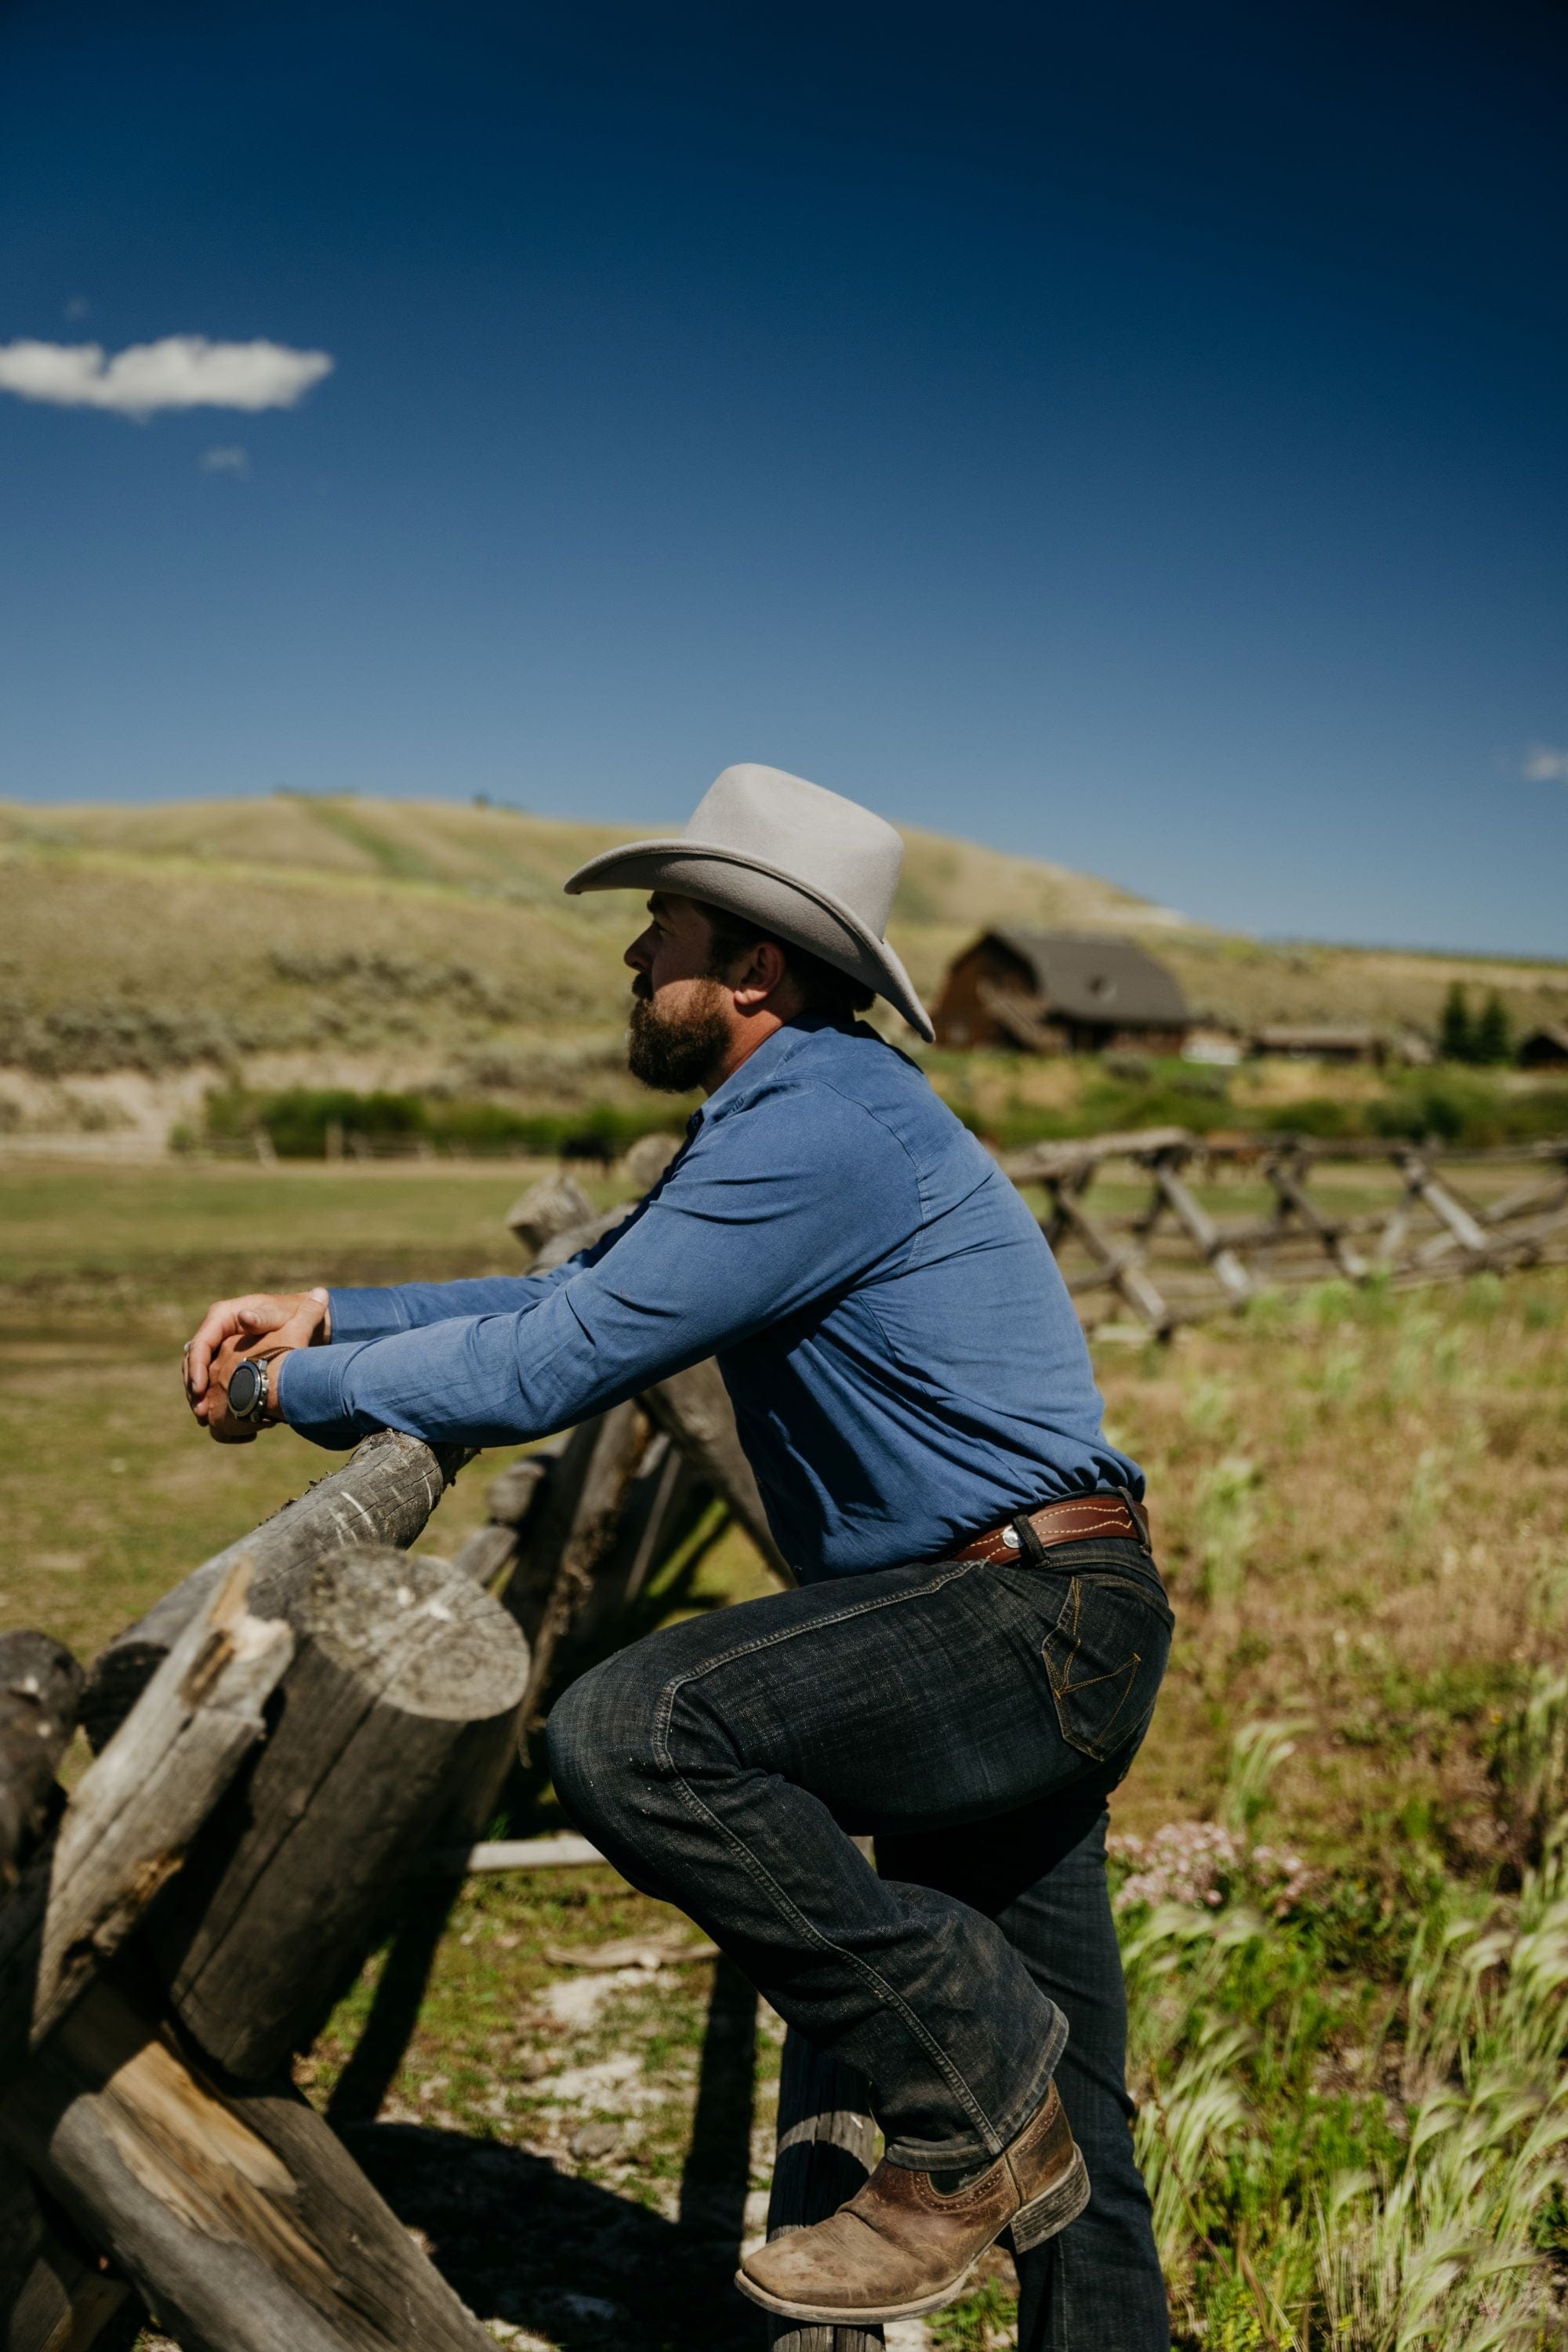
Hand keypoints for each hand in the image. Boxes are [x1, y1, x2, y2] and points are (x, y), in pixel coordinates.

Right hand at [184, 1289, 328, 1424]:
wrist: (302, 1321)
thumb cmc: (291, 1315)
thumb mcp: (279, 1315)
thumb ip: (263, 1316)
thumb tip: (245, 1317)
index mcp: (222, 1318)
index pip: (201, 1344)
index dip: (196, 1367)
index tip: (199, 1389)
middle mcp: (216, 1333)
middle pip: (194, 1362)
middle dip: (194, 1387)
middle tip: (200, 1411)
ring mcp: (218, 1349)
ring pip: (200, 1375)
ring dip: (199, 1397)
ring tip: (204, 1419)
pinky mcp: (224, 1363)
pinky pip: (210, 1383)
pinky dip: (211, 1400)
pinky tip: (214, 1418)